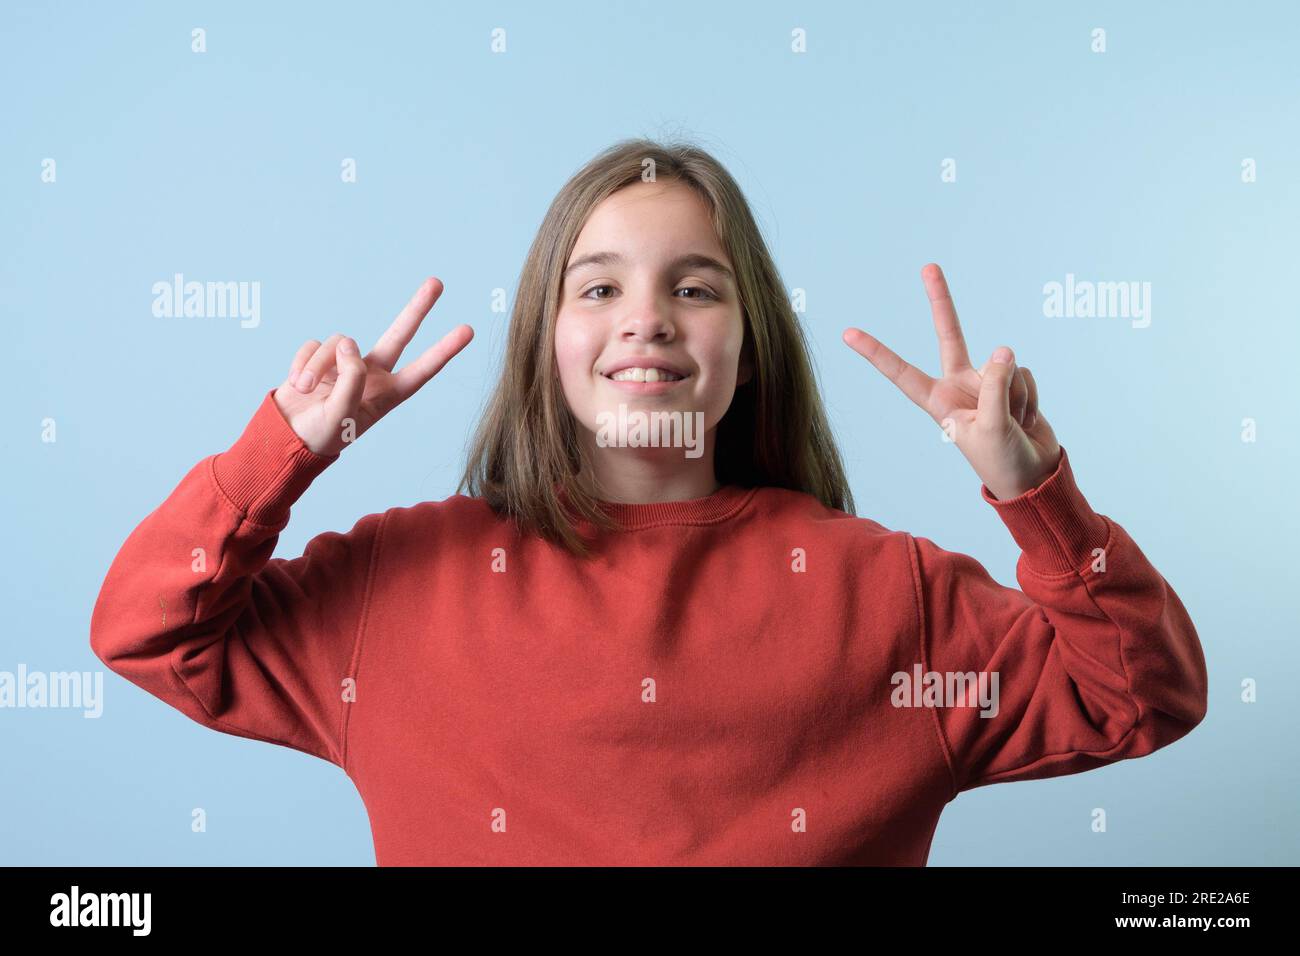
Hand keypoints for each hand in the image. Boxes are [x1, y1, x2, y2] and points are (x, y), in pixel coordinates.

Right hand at [273, 277, 473, 457]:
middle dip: (417, 308)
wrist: (285, 437)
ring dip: (319, 364)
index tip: (467, 330)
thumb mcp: (341, 415)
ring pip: (339, 342)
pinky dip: (303, 362)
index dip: (444, 350)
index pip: (422, 370)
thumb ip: (350, 379)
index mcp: (387, 395)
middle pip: (399, 335)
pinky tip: (297, 383)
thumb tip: (348, 343)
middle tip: (437, 282)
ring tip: (307, 388)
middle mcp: (371, 375)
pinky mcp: (320, 357)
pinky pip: (314, 345)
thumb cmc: (319, 434)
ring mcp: (346, 364)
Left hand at [842, 263, 1061, 500]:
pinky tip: (1027, 419)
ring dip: (1017, 396)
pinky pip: (1024, 374)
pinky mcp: (1011, 382)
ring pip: (1004, 366)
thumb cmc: (1003, 461)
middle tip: (928, 266)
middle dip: (941, 301)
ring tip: (1013, 424)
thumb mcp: (992, 428)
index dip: (876, 353)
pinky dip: (1031, 397)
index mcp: (938, 402)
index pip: (901, 372)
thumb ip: (995, 386)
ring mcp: (985, 382)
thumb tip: (1002, 349)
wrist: (1034, 475)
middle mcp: (957, 386)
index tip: (848, 334)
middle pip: (949, 334)